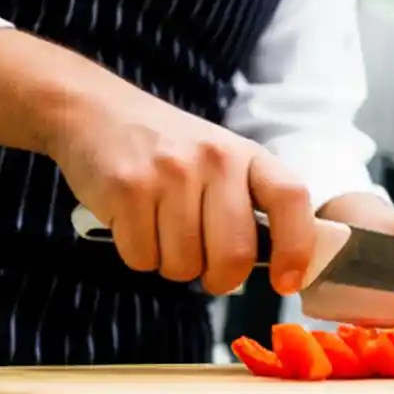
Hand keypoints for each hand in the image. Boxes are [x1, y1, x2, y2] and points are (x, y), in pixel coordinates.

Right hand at [48, 86, 316, 296]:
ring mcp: (170, 173)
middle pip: (234, 253)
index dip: (296, 247)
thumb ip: (250, 204)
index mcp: (248, 155)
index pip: (290, 199)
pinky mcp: (127, 188)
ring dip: (172, 264)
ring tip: (163, 230)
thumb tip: (278, 267)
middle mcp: (215, 160)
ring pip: (184, 264)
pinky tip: (136, 223)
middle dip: (220, 278)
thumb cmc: (169, 149)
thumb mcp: (222, 160)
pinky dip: (139, 255)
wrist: (97, 113)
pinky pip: (142, 258)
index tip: (287, 281)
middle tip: (208, 270)